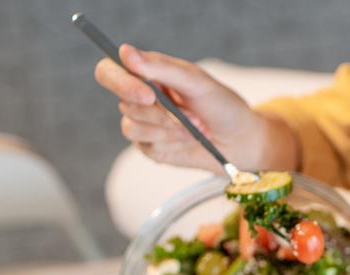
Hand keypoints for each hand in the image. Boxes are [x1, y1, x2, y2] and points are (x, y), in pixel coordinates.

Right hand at [94, 44, 293, 170]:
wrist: (239, 140)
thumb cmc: (222, 105)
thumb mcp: (197, 82)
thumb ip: (161, 68)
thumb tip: (124, 52)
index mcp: (148, 73)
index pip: (110, 71)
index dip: (121, 82)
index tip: (149, 94)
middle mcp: (141, 96)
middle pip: (123, 102)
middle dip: (159, 113)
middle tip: (186, 117)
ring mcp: (143, 123)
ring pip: (132, 126)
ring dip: (169, 129)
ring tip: (194, 127)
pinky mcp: (149, 146)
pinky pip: (146, 145)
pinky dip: (171, 143)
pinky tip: (188, 139)